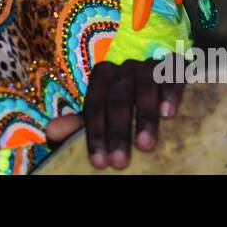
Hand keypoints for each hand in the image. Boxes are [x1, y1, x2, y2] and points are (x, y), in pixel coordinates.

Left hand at [43, 57, 183, 169]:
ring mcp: (150, 63)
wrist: (166, 74)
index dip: (94, 134)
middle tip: (121, 162)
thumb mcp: (105, 113)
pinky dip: (170, 92)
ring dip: (144, 116)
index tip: (99, 163)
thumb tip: (50, 131)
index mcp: (103, 77)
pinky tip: (170, 114)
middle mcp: (124, 67)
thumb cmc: (132, 102)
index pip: (94, 105)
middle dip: (117, 131)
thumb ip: (80, 123)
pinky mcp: (176, 64)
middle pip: (117, 97)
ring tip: (145, 145)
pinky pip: (172, 74)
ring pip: (144, 85)